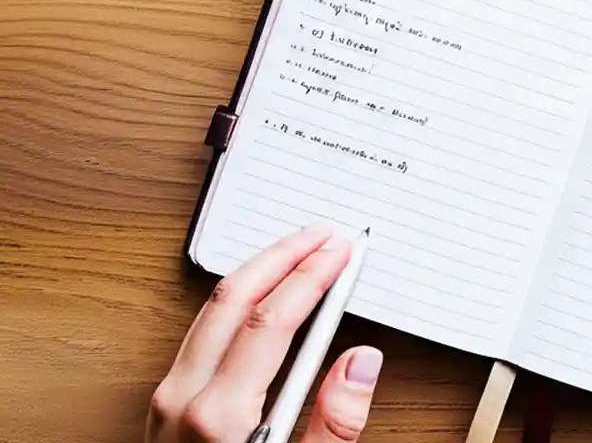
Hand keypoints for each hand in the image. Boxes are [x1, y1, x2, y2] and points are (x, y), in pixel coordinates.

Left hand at [148, 223, 382, 442]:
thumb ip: (333, 426)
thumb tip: (360, 363)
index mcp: (217, 416)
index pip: (271, 319)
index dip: (311, 275)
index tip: (339, 251)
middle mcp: (183, 398)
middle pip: (232, 297)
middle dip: (282, 254)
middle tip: (322, 233)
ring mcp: (167, 400)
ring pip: (211, 309)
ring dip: (258, 271)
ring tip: (298, 252)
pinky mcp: (166, 406)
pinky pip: (201, 330)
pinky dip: (238, 300)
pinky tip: (263, 294)